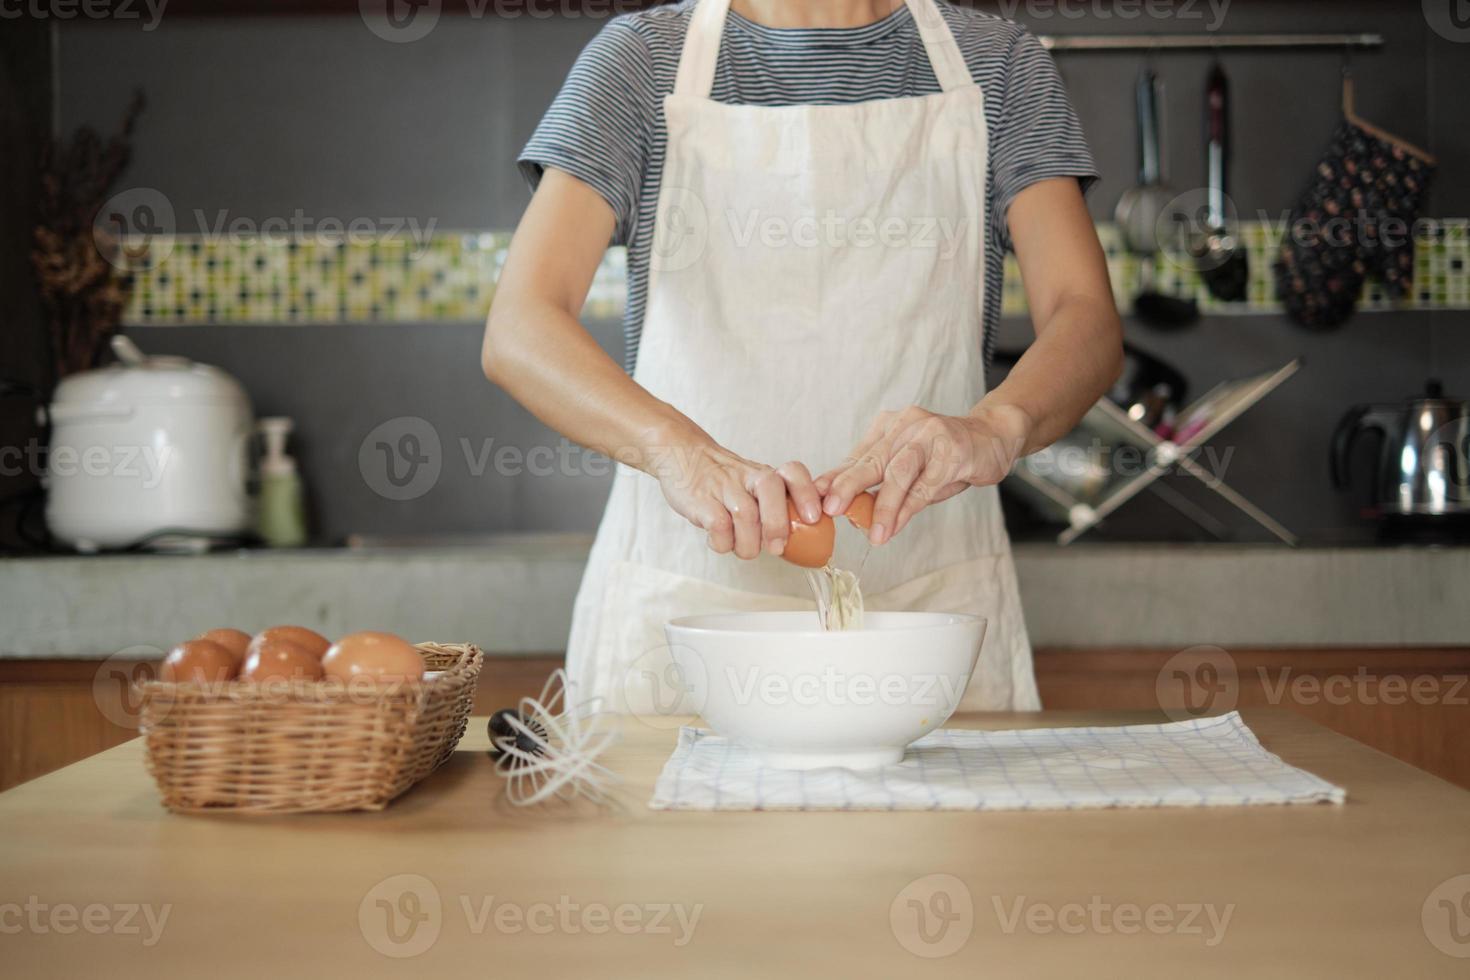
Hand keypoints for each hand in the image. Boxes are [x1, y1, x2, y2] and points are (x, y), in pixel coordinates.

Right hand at [648, 439, 822, 559]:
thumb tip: (799, 543)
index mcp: (764, 473)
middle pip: (771, 491)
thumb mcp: (751, 484)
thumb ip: (774, 507)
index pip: (793, 473)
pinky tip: (721, 541)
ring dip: (748, 543)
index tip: (813, 518)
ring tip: (744, 548)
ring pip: (745, 514)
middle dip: (777, 525)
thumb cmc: (723, 480)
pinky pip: (718, 526)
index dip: (807, 494)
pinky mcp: (701, 500)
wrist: (681, 455)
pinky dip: (723, 543)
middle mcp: (747, 476)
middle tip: (777, 548)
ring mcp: (723, 486)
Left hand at [816, 404, 1032, 545]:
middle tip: (830, 510)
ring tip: (872, 533)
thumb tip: (848, 509)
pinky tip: (897, 525)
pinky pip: (926, 484)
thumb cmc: (946, 457)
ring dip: (883, 506)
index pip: (857, 456)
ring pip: (898, 472)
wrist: (993, 437)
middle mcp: (905, 425)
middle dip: (848, 486)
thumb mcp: (909, 466)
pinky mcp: (952, 451)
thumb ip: (881, 483)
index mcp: (888, 427)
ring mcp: (929, 435)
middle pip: (872, 459)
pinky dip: (909, 508)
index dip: (835, 478)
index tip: (815, 499)